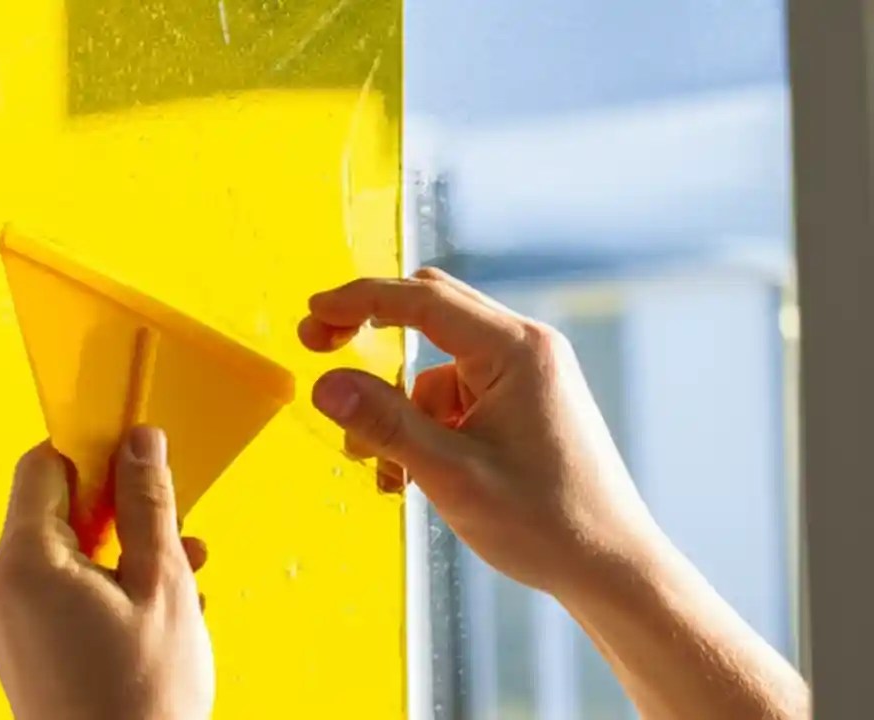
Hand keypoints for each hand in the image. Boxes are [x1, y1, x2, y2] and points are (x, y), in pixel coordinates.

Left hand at [0, 427, 213, 719]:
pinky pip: (58, 596)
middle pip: (53, 512)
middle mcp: (0, 589)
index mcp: (24, 563)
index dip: (91, 452)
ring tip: (186, 575)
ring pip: (64, 557)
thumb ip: (148, 504)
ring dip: (122, 554)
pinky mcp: (20, 653)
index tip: (136, 457)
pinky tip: (157, 612)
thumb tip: (140, 442)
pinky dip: (104, 589)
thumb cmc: (143, 698)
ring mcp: (6, 625)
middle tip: (175, 528)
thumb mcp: (162, 584)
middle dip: (119, 512)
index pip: (41, 466)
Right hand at [298, 268, 662, 596]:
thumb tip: (324, 385)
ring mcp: (525, 376)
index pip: (423, 299)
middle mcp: (525, 349)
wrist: (610, 566)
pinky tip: (414, 477)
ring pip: (435, 366)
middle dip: (371, 332)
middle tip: (319, 347)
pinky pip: (454, 397)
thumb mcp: (451, 475)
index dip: (359, 300)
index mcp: (516, 350)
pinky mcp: (521, 404)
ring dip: (397, 407)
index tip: (312, 314)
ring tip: (384, 469)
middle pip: (430, 313)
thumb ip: (385, 424)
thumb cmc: (545, 522)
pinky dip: (423, 427)